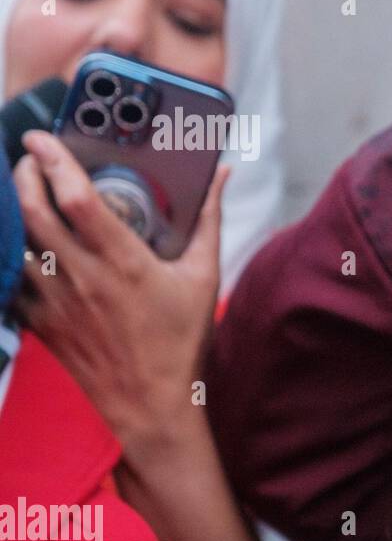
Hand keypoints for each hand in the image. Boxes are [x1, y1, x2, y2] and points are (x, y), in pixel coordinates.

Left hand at [12, 130, 227, 463]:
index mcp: (125, 262)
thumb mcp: (203, 276)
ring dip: (12, 208)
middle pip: (31, 210)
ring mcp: (55, 301)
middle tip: (30, 157)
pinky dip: (11, 253)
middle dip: (22, 173)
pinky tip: (24, 242)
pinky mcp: (39, 322)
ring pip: (14, 241)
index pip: (77, 198)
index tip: (44, 137)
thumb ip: (208, 220)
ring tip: (22, 190)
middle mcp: (83, 277)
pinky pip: (12, 277)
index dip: (54, 160)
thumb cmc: (182, 340)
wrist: (152, 404)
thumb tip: (221, 176)